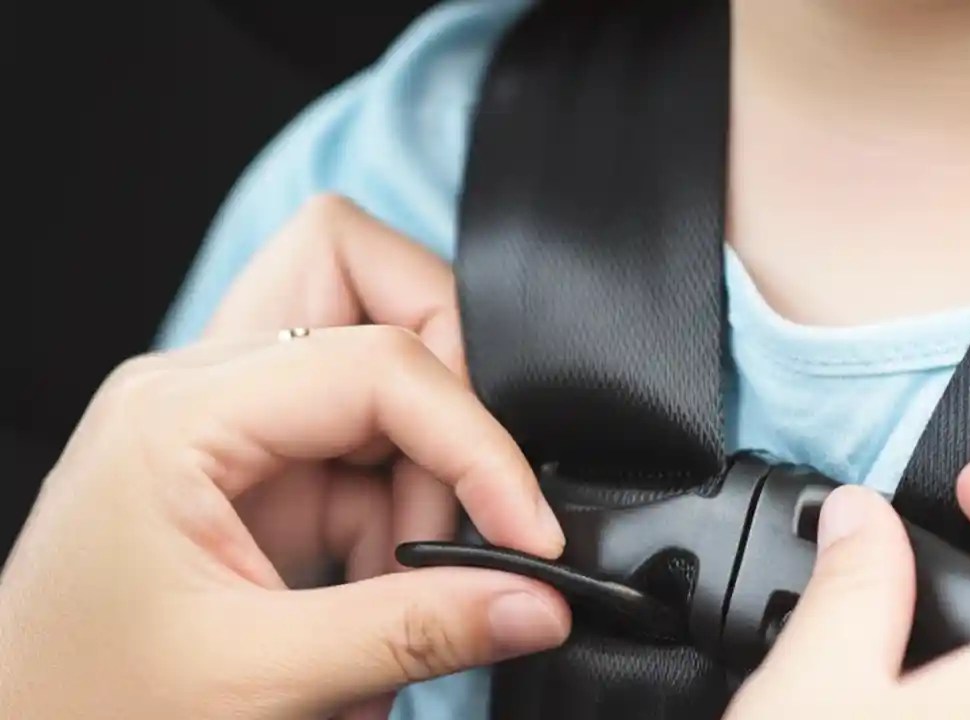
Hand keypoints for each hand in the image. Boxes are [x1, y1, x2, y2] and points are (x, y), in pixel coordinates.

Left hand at [0, 326, 569, 718]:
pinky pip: (364, 440)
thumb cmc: (86, 710)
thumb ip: (417, 634)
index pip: (377, 362)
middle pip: (358, 275)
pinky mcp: (253, 463)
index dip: (476, 441)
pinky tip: (373, 591)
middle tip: (470, 488)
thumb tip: (540, 601)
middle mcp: (201, 385)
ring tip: (404, 576)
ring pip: (370, 349)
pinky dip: (399, 509)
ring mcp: (227, 418)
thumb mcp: (260, 682)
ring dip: (422, 455)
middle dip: (446, 367)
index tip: (525, 533)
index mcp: (180, 413)